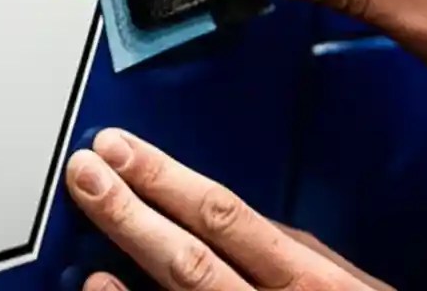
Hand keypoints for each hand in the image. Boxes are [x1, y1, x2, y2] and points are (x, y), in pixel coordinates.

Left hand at [65, 129, 391, 289]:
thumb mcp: (340, 283)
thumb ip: (283, 249)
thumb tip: (210, 210)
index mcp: (310, 281)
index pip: (223, 217)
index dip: (163, 179)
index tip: (120, 149)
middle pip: (189, 257)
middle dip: (129, 209)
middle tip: (85, 171)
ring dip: (126, 249)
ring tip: (88, 216)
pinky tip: (99, 284)